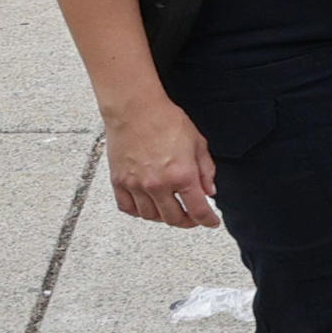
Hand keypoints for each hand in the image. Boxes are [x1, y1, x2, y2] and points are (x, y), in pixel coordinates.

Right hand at [105, 96, 219, 227]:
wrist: (135, 109)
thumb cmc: (167, 121)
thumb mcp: (198, 144)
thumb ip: (206, 171)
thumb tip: (210, 192)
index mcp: (182, 175)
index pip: (198, 210)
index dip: (208, 221)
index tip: (212, 223)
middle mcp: (158, 184)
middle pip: (173, 218)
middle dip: (187, 222)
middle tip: (193, 218)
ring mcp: (136, 185)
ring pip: (150, 216)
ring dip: (164, 217)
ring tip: (172, 210)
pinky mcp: (119, 181)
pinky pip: (128, 207)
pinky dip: (139, 212)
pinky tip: (148, 205)